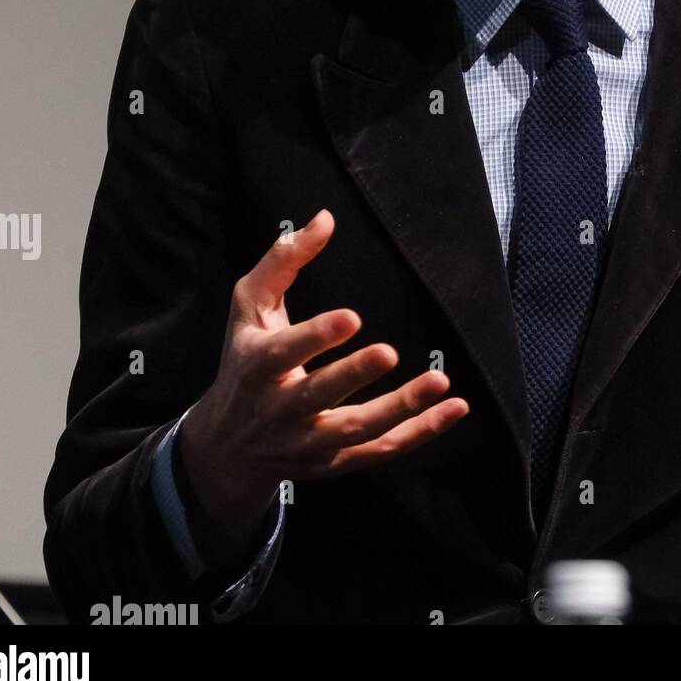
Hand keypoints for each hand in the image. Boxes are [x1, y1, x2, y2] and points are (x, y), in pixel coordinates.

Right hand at [178, 209, 468, 561]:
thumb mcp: (249, 307)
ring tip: (440, 383)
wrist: (225, 448)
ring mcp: (308, 442)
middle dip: (353, 376)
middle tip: (389, 352)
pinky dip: (419, 433)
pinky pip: (380, 451)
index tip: (352, 316)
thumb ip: (283, 261)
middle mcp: (280, 409)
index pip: (282, 352)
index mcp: (256, 366)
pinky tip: (454, 409)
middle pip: (318, 395)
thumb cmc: (244, 360)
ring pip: (356, 430)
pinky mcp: (334, 462)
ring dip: (400, 409)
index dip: (315, 337)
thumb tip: (325, 218)